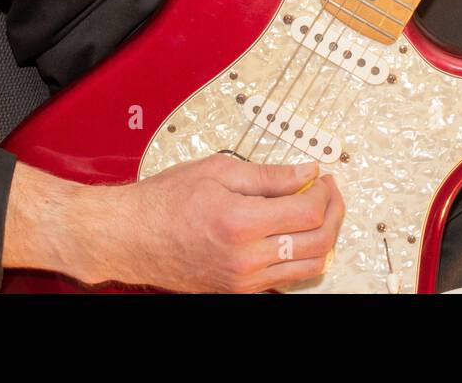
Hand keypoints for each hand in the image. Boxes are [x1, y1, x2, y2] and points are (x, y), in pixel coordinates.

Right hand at [4, 156, 344, 292]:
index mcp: (242, 223)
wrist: (127, 236)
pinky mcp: (237, 291)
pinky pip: (285, 280)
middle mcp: (246, 258)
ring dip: (323, 239)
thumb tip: (307, 172)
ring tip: (315, 213)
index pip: (311, 212)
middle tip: (329, 193)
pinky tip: (291, 234)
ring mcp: (243, 280)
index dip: (326, 192)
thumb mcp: (218, 170)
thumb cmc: (162, 202)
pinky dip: (300, 257)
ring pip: (309, 268)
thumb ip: (270, 174)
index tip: (323, 177)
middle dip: (334, 213)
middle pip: (319, 243)